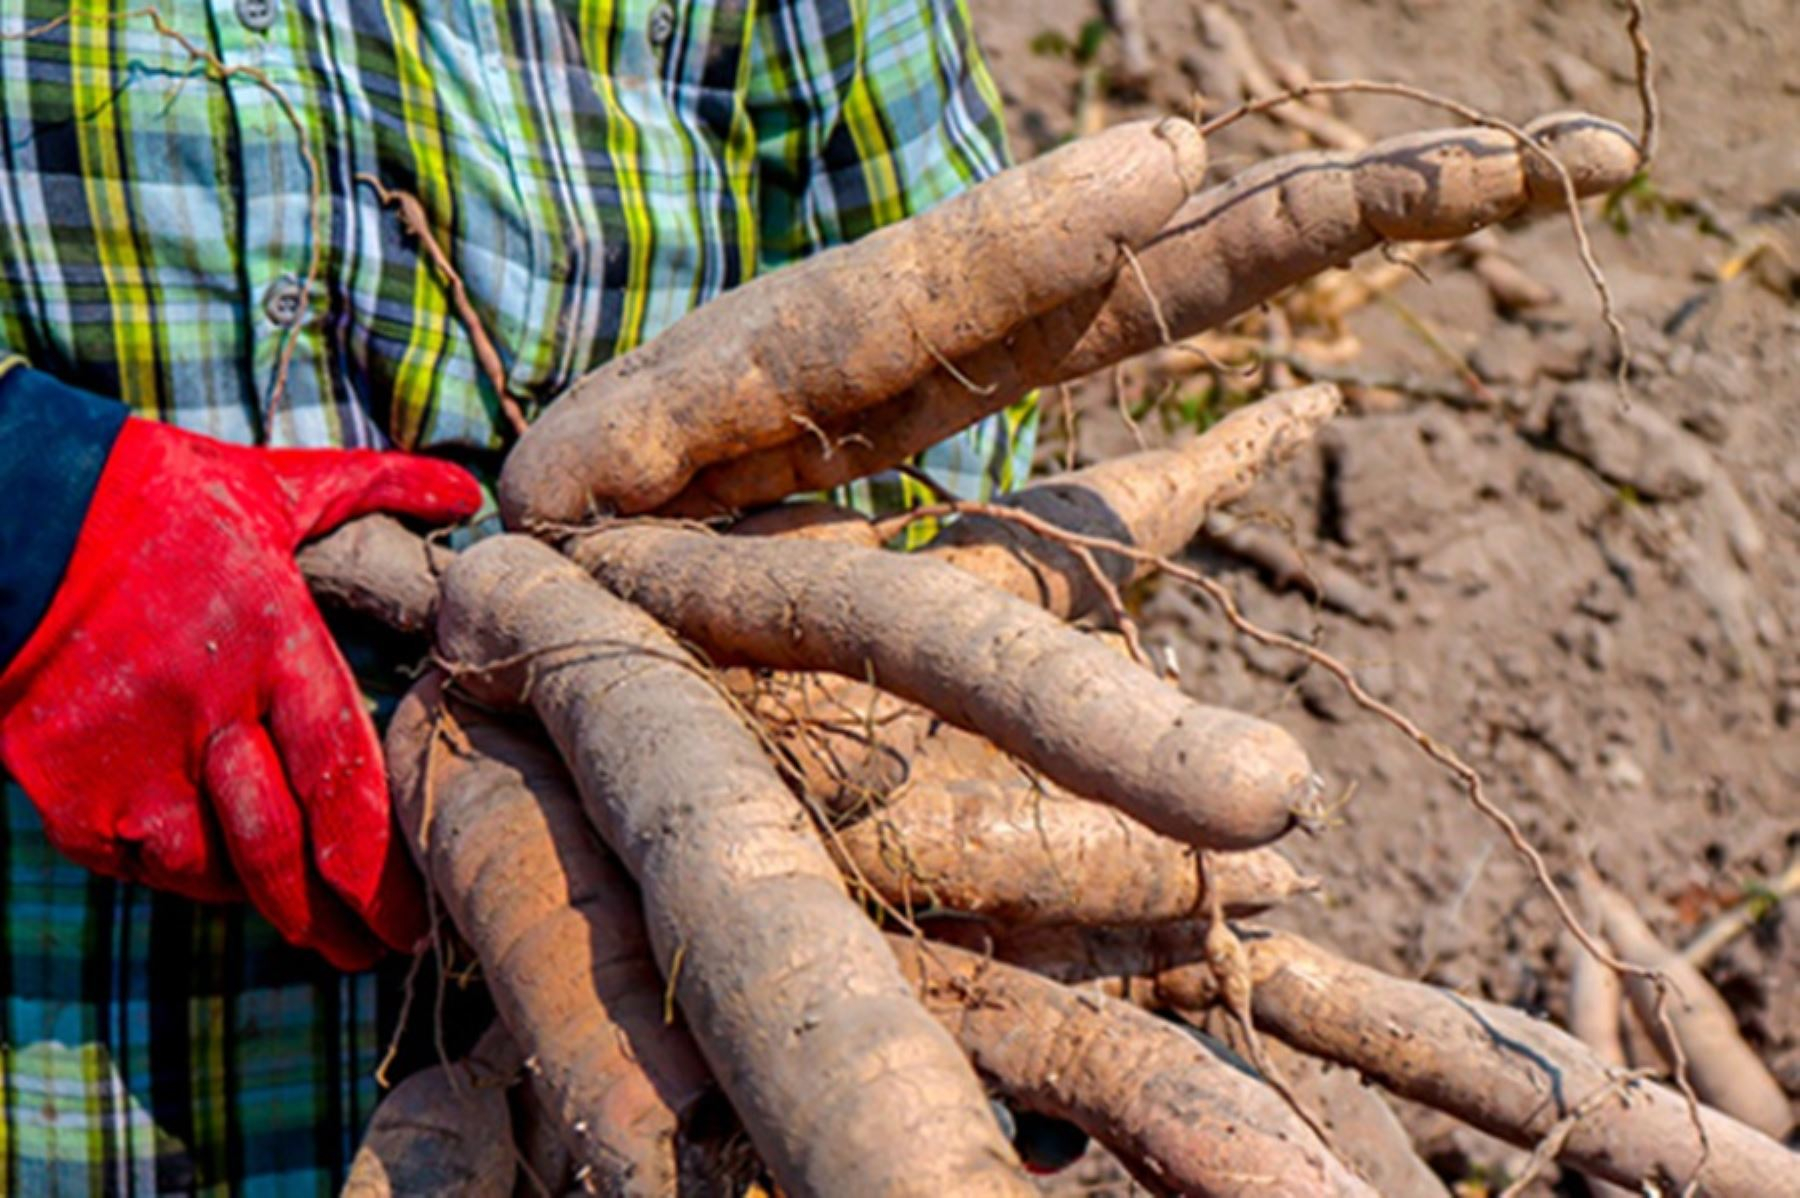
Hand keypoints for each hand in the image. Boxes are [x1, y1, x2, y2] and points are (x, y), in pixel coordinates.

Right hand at [0, 418, 480, 968]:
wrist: (9, 513)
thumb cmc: (158, 499)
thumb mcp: (276, 487)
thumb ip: (378, 490)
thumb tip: (468, 492)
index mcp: (272, 644)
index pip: (339, 778)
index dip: (379, 863)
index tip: (414, 916)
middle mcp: (205, 714)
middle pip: (283, 850)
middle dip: (337, 918)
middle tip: (377, 953)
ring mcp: (130, 761)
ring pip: (215, 869)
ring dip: (269, 905)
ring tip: (316, 929)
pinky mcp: (69, 794)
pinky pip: (147, 864)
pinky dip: (191, 876)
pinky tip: (225, 880)